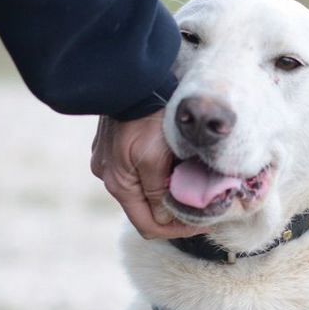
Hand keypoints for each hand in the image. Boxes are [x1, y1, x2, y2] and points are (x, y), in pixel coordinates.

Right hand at [91, 112, 202, 238]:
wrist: (129, 79)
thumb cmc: (144, 119)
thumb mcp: (154, 159)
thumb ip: (157, 193)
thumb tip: (163, 218)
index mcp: (119, 185)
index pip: (148, 226)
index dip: (176, 230)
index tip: (201, 224)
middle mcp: (108, 176)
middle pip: (143, 210)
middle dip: (171, 212)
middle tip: (199, 206)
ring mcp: (108, 161)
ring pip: (140, 190)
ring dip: (163, 193)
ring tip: (187, 185)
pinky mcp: (111, 146)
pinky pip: (134, 170)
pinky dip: (153, 175)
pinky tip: (170, 167)